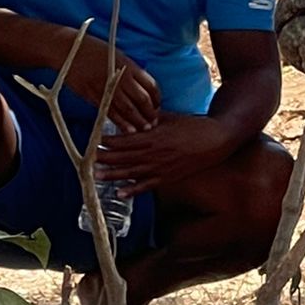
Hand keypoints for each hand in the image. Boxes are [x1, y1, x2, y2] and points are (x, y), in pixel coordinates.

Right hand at [64, 37, 160, 131]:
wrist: (67, 50)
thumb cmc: (92, 50)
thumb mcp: (116, 55)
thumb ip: (129, 70)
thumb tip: (140, 86)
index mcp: (128, 65)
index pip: (151, 85)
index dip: (157, 99)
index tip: (157, 106)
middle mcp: (120, 77)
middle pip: (142, 100)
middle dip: (150, 113)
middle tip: (153, 122)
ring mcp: (107, 87)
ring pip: (128, 109)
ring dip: (138, 121)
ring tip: (144, 129)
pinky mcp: (93, 96)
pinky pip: (111, 112)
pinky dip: (121, 123)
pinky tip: (128, 130)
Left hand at [92, 112, 239, 195]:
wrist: (216, 141)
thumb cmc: (194, 126)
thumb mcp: (171, 117)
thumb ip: (152, 117)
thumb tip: (137, 113)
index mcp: (154, 136)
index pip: (126, 140)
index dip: (109, 141)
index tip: (95, 140)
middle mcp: (155, 153)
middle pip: (124, 157)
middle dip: (105, 158)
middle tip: (87, 160)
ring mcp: (161, 167)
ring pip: (131, 172)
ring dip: (113, 174)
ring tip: (96, 175)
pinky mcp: (168, 177)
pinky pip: (147, 185)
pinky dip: (133, 190)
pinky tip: (120, 192)